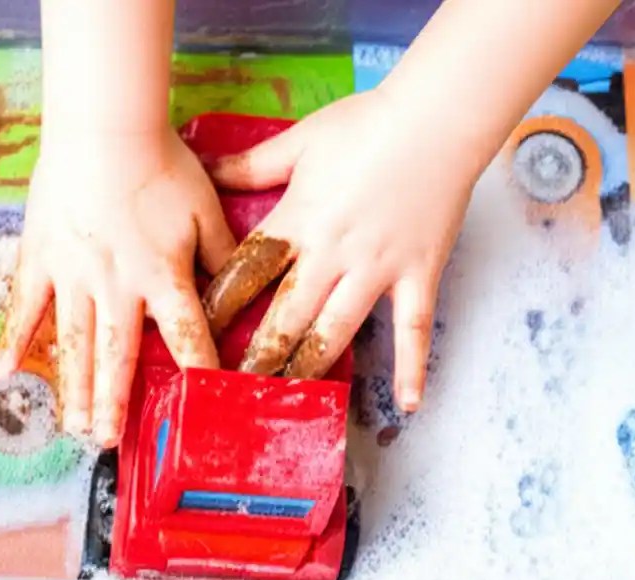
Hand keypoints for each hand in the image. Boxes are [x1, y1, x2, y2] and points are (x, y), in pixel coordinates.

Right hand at [0, 128, 236, 446]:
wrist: (104, 129)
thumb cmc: (160, 164)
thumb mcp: (205, 209)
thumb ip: (221, 253)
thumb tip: (239, 288)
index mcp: (163, 276)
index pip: (186, 337)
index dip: (197, 374)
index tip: (201, 410)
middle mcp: (117, 287)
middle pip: (117, 357)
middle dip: (114, 405)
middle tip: (108, 444)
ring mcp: (72, 277)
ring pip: (73, 344)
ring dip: (71, 389)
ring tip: (71, 428)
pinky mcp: (39, 260)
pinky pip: (25, 307)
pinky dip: (14, 341)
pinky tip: (4, 375)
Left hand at [209, 88, 481, 411]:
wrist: (438, 118)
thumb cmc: (368, 124)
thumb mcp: (300, 141)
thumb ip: (252, 164)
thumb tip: (207, 167)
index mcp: (298, 219)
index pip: (247, 270)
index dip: (219, 303)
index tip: (197, 331)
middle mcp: (332, 253)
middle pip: (286, 314)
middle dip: (257, 353)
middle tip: (233, 386)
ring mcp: (377, 269)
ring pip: (336, 331)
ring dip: (310, 366)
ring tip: (287, 397)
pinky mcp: (419, 275)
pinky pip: (414, 330)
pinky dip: (412, 368)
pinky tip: (408, 405)